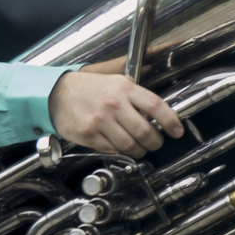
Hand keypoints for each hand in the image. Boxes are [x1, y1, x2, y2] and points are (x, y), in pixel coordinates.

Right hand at [50, 70, 183, 156]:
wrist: (57, 93)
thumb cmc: (89, 88)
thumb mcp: (116, 81)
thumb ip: (136, 96)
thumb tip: (156, 113)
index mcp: (124, 89)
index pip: (156, 106)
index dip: (171, 121)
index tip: (177, 131)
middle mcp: (114, 105)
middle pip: (145, 132)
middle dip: (156, 142)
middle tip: (157, 143)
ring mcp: (100, 121)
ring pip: (130, 145)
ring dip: (140, 151)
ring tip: (140, 148)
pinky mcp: (89, 135)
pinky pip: (112, 150)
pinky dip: (121, 153)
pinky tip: (121, 147)